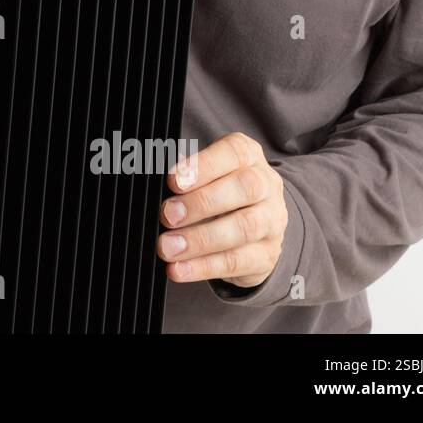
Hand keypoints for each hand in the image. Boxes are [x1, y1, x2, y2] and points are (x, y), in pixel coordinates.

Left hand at [156, 132, 287, 287]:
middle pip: (245, 188)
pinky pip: (237, 261)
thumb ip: (182, 176)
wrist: (257, 227)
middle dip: (202, 202)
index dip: (203, 165)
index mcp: (248, 156)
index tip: (172, 180)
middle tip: (167, 215)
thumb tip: (150, 179)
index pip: (234, 153)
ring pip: (244, 227)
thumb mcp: (206, 174)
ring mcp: (272, 221)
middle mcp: (266, 185)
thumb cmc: (220, 191)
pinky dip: (203, 267)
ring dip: (200, 239)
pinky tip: (178, 269)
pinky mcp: (266, 254)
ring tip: (167, 247)